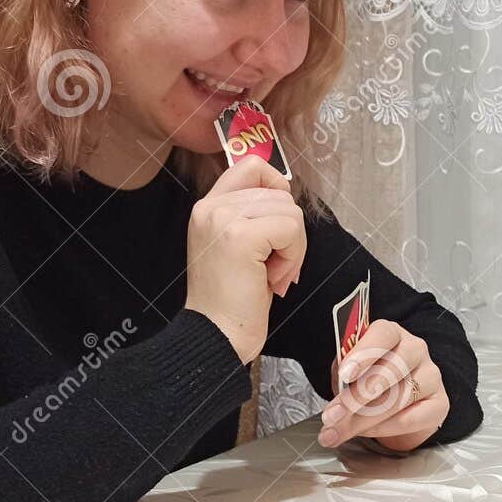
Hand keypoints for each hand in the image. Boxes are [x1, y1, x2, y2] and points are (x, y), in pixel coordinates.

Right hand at [184, 156, 305, 363]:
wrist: (215, 336)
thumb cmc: (233, 300)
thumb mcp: (239, 246)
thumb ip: (254, 215)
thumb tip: (286, 194)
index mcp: (208, 206)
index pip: (252, 166)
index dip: (277, 187)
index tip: (279, 223)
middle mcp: (210, 207)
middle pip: (279, 192)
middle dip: (289, 231)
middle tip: (273, 266)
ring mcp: (223, 219)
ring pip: (290, 211)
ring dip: (293, 247)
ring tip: (271, 273)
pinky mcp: (240, 236)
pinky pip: (291, 229)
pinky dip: (293, 257)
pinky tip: (273, 278)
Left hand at [319, 320, 449, 453]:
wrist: (394, 410)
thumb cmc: (368, 382)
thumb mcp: (350, 371)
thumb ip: (343, 372)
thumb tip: (339, 386)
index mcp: (392, 333)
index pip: (383, 334)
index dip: (363, 353)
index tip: (345, 374)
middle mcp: (415, 350)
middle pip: (390, 370)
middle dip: (356, 397)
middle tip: (332, 416)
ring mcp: (431, 376)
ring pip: (397, 399)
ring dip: (362, 419)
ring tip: (337, 431)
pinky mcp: (439, 404)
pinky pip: (410, 419)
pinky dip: (383, 428)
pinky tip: (365, 432)